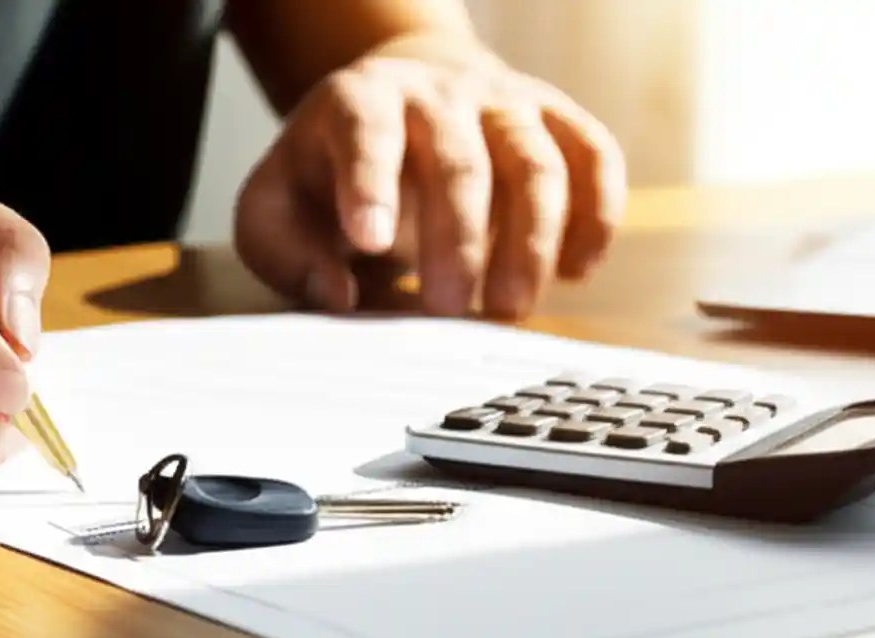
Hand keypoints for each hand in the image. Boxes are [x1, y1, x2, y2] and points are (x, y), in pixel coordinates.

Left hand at [234, 37, 625, 317]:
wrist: (401, 96)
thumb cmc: (331, 169)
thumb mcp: (278, 204)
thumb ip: (284, 250)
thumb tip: (335, 294)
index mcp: (360, 102)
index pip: (366, 131)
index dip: (369, 184)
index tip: (369, 242)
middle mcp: (438, 93)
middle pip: (460, 157)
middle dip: (458, 236)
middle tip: (449, 308)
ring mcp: (505, 103)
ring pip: (536, 160)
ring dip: (533, 238)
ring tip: (511, 307)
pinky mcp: (557, 120)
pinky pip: (594, 156)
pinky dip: (597, 213)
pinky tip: (576, 270)